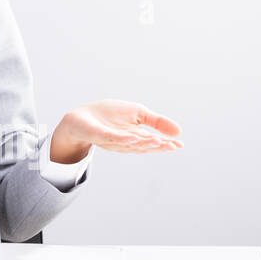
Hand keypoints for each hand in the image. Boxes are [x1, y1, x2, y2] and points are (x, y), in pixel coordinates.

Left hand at [51, 100, 183, 162]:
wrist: (82, 116)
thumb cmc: (109, 115)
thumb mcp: (137, 113)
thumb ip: (156, 121)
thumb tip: (179, 132)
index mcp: (136, 136)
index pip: (153, 141)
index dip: (166, 144)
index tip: (179, 145)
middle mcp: (126, 141)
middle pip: (144, 146)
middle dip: (158, 146)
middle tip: (172, 146)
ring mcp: (112, 140)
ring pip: (130, 144)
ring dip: (144, 143)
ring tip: (158, 142)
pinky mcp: (99, 135)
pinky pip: (112, 138)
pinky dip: (122, 139)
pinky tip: (132, 137)